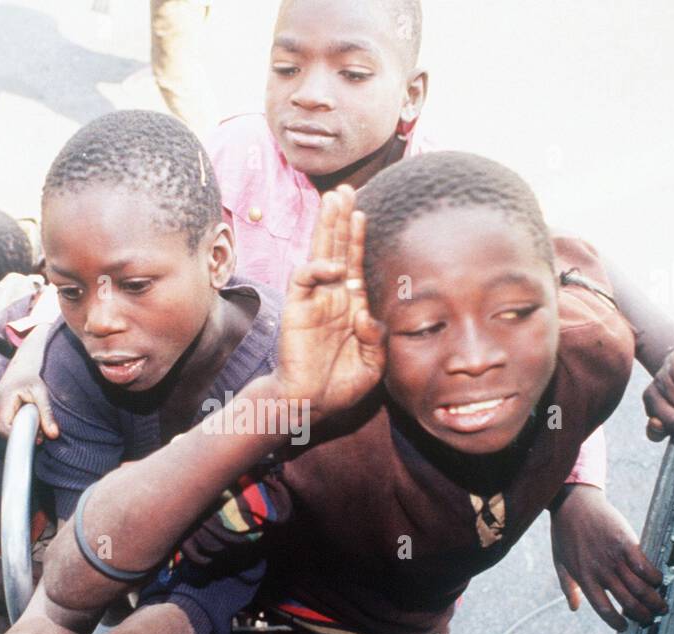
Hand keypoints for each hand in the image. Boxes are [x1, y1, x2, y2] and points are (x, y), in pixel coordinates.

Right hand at [0, 370, 59, 442]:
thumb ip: (47, 414)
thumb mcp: (42, 393)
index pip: (2, 428)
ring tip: (38, 427)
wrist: (24, 363)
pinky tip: (31, 421)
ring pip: (4, 427)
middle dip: (20, 436)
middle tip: (40, 435)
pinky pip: (6, 422)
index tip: (35, 439)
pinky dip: (18, 425)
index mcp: (2, 399)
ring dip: (20, 431)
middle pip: (2, 430)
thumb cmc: (33, 375)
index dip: (17, 438)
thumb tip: (54, 436)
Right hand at [274, 185, 385, 420]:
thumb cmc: (340, 386)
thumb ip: (377, 339)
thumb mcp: (373, 365)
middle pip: (337, 248)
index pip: (355, 262)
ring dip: (326, 227)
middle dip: (340, 219)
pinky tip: (332, 265)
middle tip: (345, 189)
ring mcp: (314, 300)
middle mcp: (332, 296)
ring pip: (319, 254)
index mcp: (351, 305)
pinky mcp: (296, 310)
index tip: (363, 212)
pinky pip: (304, 280)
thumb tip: (367, 315)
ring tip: (332, 199)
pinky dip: (317, 269)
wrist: (309, 403)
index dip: (358, 237)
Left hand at [550, 485, 665, 631]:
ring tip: (660, 606)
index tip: (625, 626)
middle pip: (628, 602)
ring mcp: (614, 558)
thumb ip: (568, 587)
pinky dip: (654, 577)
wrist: (573, 503)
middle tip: (651, 617)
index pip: (603, 609)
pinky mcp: (626, 543)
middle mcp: (600, 571)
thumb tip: (574, 607)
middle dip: (643, 615)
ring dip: (653, 600)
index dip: (617, 622)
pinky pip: (645, 567)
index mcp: (584, 578)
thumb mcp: (560, 561)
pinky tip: (658, 580)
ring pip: (640, 588)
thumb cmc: (565, 532)